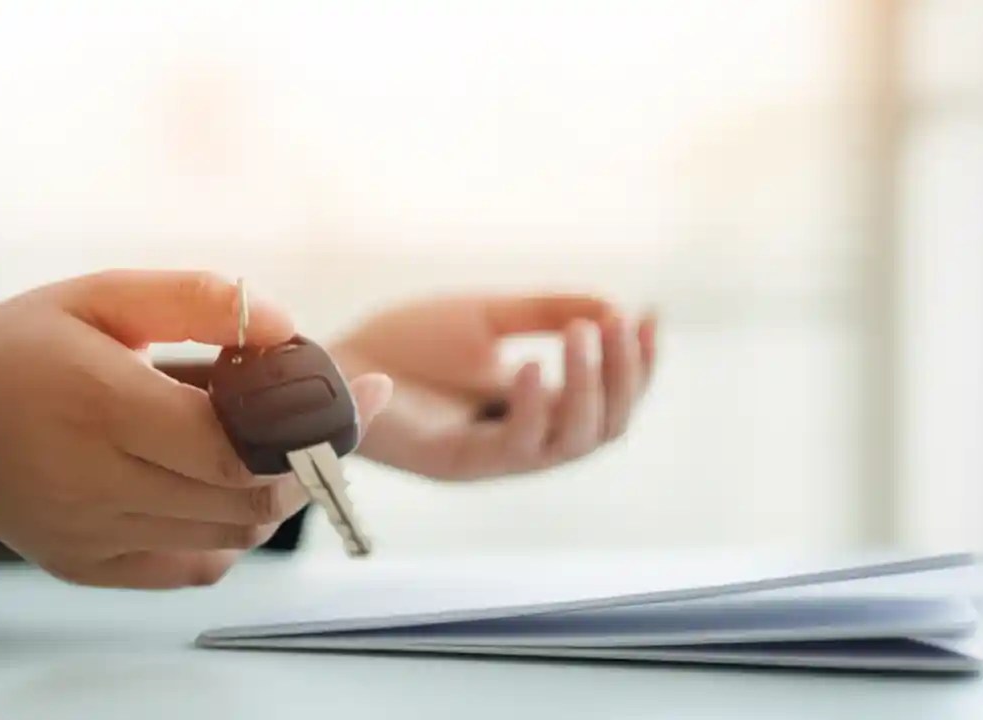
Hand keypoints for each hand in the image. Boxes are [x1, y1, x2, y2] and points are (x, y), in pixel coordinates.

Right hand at [0, 270, 391, 588]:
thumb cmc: (17, 345)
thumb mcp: (101, 294)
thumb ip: (197, 299)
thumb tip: (288, 327)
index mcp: (99, 406)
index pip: (235, 445)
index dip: (311, 425)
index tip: (364, 393)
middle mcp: (95, 484)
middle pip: (246, 499)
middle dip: (308, 459)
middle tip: (325, 418)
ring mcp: (91, 537)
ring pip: (231, 538)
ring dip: (274, 493)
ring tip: (270, 444)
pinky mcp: (88, 566)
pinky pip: (194, 568)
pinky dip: (230, 532)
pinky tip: (217, 486)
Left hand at [331, 294, 655, 479]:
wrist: (333, 361)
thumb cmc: (404, 341)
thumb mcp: (485, 317)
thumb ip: (546, 312)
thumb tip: (614, 306)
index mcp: (536, 405)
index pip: (608, 396)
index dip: (637, 363)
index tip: (650, 316)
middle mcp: (525, 436)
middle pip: (605, 426)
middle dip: (623, 375)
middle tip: (619, 324)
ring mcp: (495, 455)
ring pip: (572, 441)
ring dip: (588, 387)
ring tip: (584, 334)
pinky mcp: (460, 464)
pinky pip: (516, 446)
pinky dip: (531, 405)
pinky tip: (531, 364)